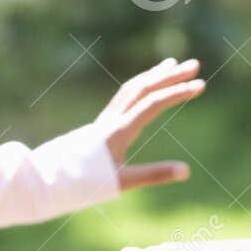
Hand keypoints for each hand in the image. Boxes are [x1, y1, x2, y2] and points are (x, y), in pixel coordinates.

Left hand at [94, 58, 206, 191]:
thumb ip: (154, 174)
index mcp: (118, 131)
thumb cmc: (84, 185)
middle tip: (195, 65)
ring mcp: (104, 120)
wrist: (49, 181)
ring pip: (131, 89)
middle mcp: (111, 119)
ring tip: (173, 65)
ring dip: (153, 75)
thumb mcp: (122, 182)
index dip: (177, 93)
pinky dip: (139, 86)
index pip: (152, 103)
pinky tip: (146, 86)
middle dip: (170, 76)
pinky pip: (123, 97)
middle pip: (142, 88)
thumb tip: (186, 171)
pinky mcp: (99, 125)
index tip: (201, 86)